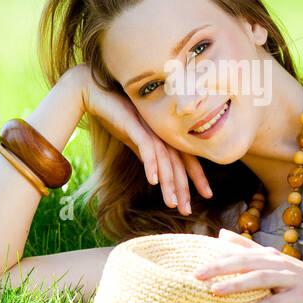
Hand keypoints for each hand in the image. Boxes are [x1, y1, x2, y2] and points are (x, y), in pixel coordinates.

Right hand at [70, 63, 212, 214]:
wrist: (95, 92)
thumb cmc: (116, 115)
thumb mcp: (135, 138)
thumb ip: (148, 152)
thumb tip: (156, 172)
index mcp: (164, 135)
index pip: (186, 158)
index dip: (198, 177)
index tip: (207, 195)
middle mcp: (161, 132)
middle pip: (178, 163)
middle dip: (184, 188)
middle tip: (187, 210)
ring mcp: (149, 128)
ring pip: (164, 159)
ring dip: (169, 183)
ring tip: (171, 203)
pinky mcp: (134, 125)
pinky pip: (146, 148)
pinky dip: (151, 164)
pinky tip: (153, 181)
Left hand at [192, 229, 302, 302]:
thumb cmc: (302, 277)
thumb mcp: (274, 261)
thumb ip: (248, 247)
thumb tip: (220, 233)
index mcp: (270, 256)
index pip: (240, 253)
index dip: (217, 257)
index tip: (192, 263)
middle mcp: (278, 264)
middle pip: (246, 262)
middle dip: (220, 267)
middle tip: (196, 275)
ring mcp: (290, 280)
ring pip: (259, 279)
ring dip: (236, 284)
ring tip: (213, 292)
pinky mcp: (299, 297)